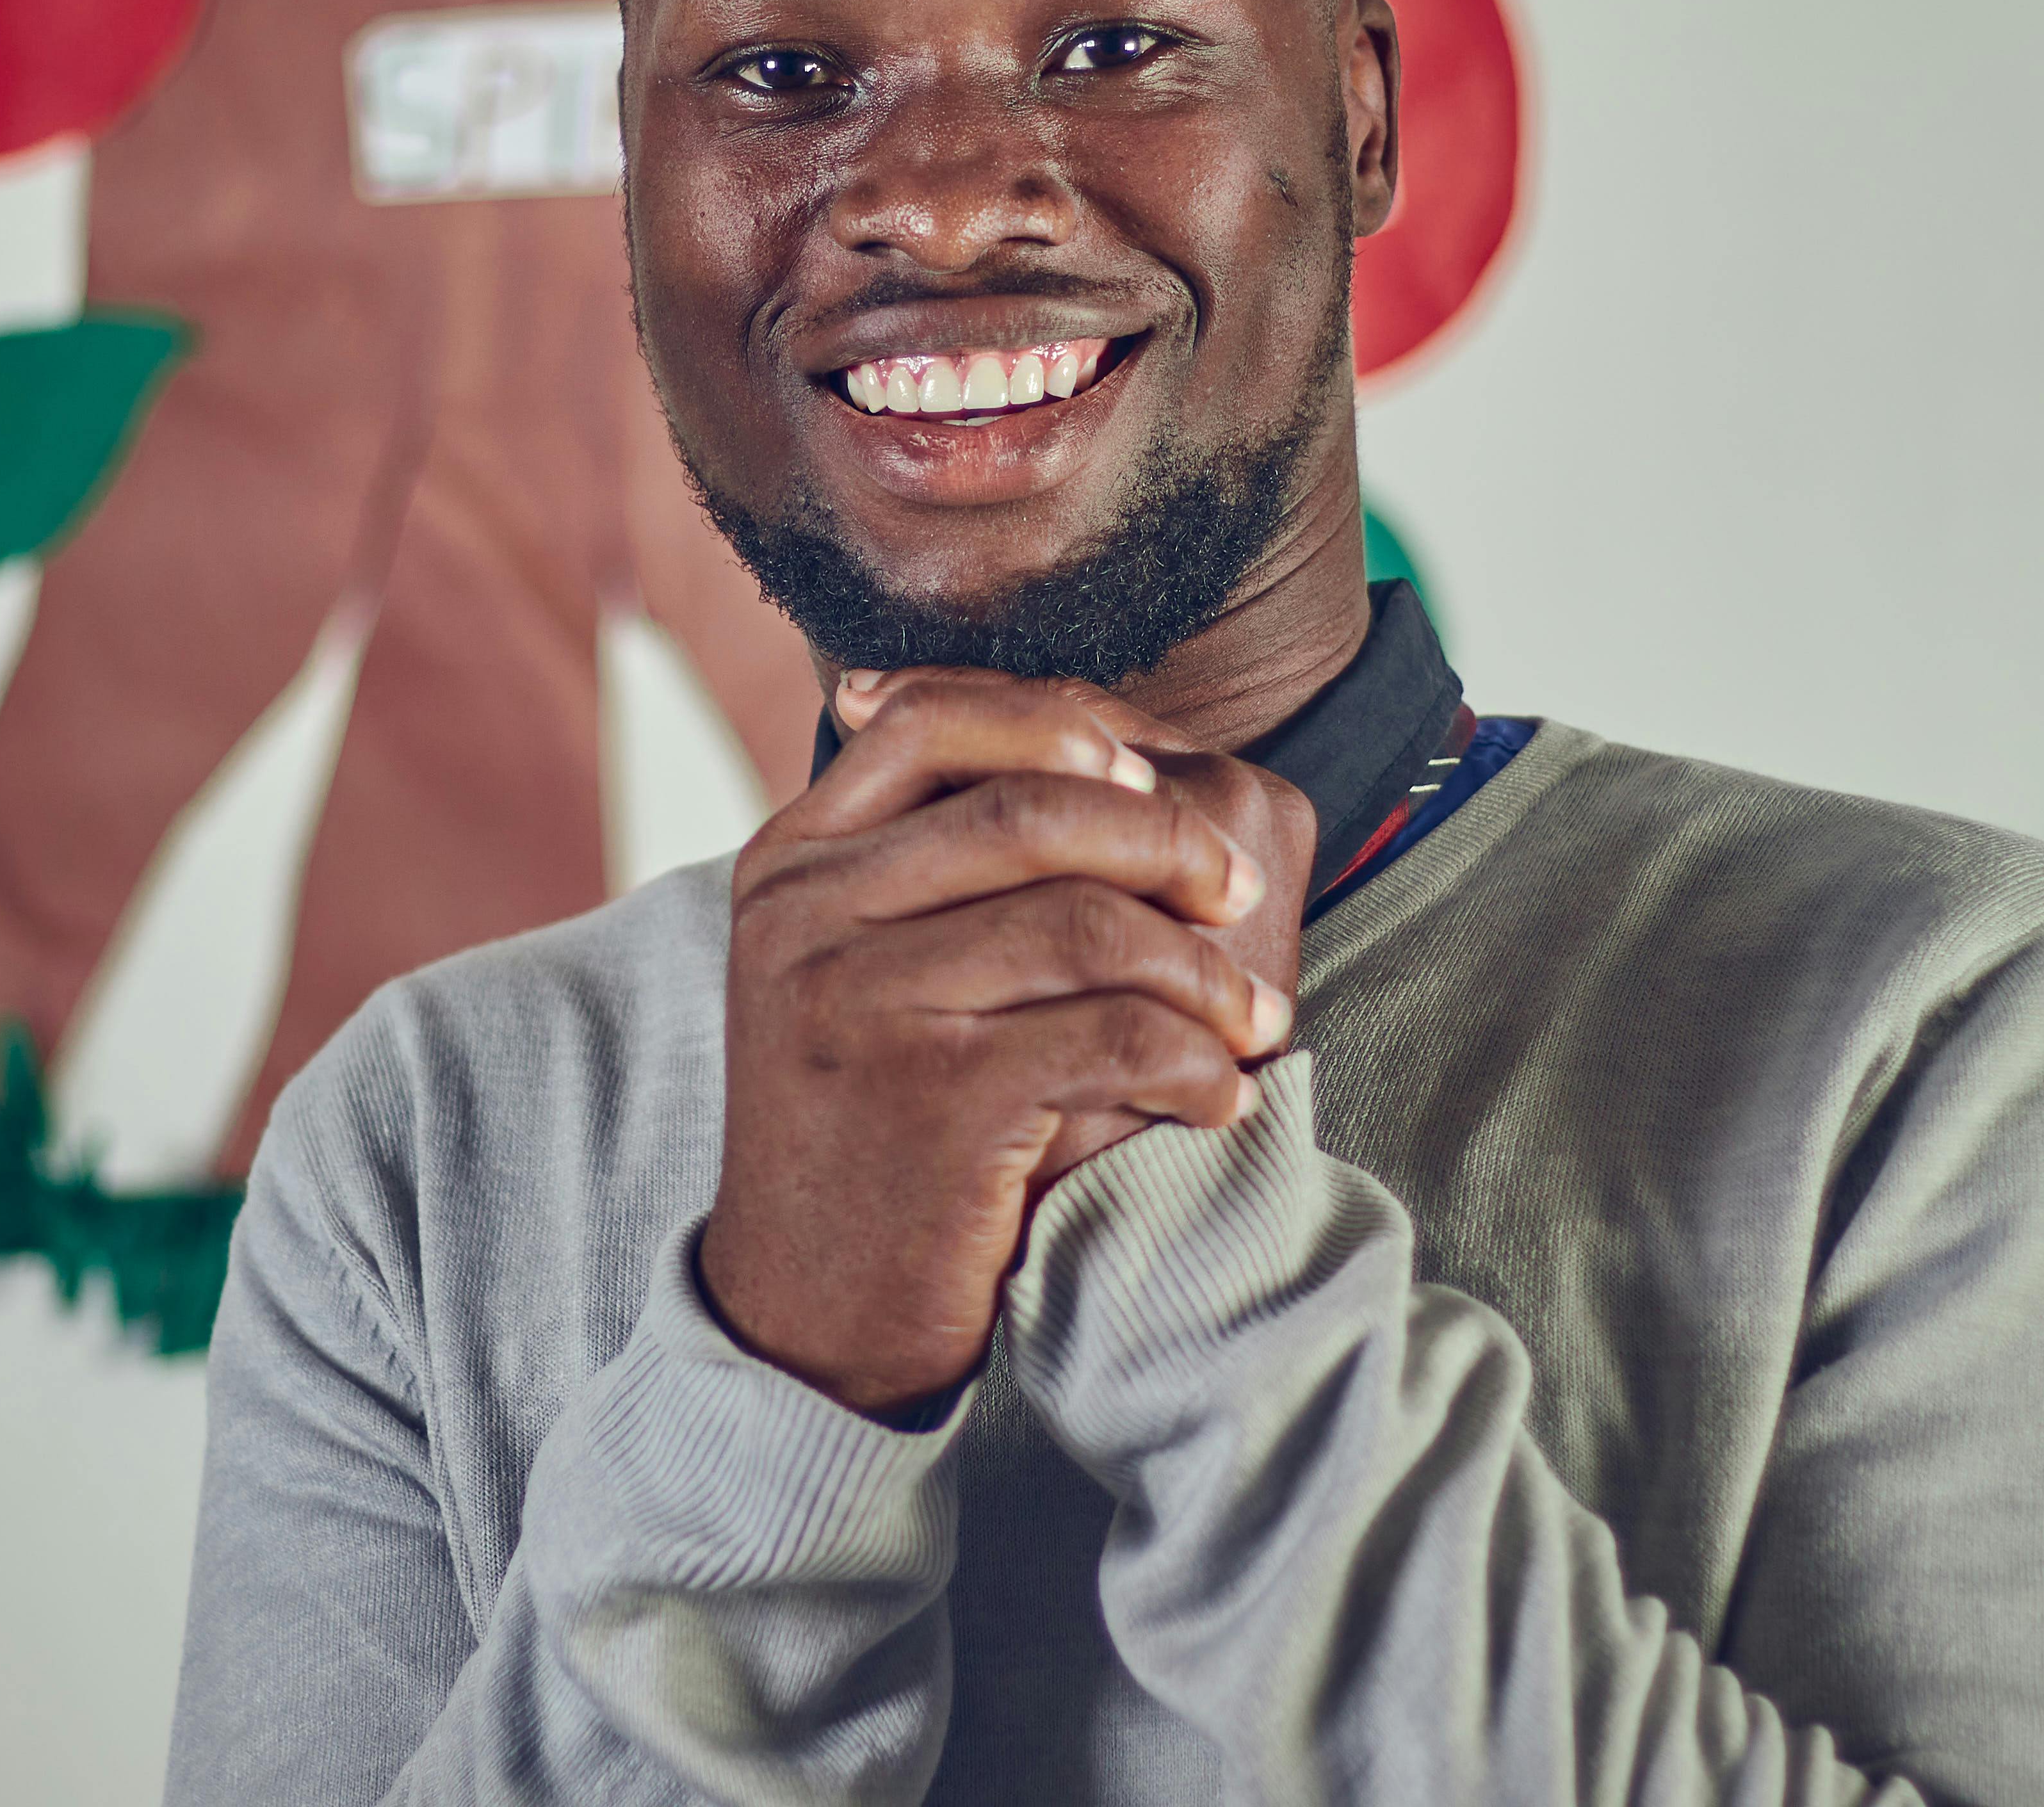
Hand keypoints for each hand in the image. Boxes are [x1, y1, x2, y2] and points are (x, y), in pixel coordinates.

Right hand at [698, 669, 1316, 1414]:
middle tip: (1239, 892)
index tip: (1147, 778)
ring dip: (1205, 974)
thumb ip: (936, 866)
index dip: (1056, 727)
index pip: (928, 724)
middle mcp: (804, 918)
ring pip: (1087, 925)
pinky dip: (1196, 1066)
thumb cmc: (872, 1127)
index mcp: (788, 866)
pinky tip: (1222, 1100)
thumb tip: (1114, 750)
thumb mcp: (859, 970)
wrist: (806, 1319)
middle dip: (1165, 842)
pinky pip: (1114, 1040)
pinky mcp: (932, 1101)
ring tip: (1255, 1023)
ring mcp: (859, 1004)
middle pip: (1027, 812)